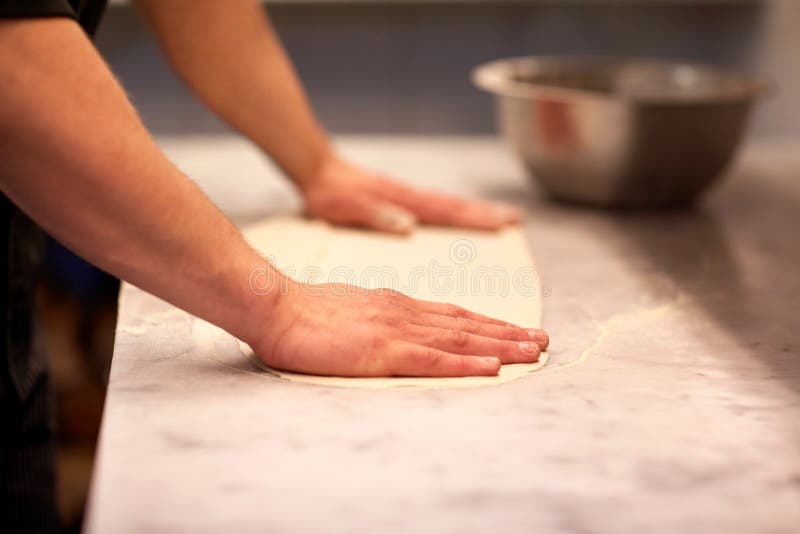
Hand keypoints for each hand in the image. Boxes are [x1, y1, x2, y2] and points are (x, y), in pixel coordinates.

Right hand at [250, 280, 548, 376]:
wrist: (278, 306)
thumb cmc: (306, 313)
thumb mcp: (353, 310)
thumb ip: (379, 318)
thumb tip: (395, 327)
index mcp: (397, 305)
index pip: (453, 316)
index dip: (488, 325)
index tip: (516, 331)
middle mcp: (406, 313)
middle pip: (467, 326)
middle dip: (508, 334)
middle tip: (541, 341)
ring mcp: (398, 330)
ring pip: (461, 341)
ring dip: (501, 346)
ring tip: (533, 351)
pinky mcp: (384, 350)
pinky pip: (434, 360)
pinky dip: (467, 365)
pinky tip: (492, 369)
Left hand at [300, 155, 521, 233]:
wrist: (316, 168)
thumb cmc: (330, 192)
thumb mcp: (348, 207)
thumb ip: (376, 215)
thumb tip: (408, 225)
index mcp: (403, 201)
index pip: (447, 211)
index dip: (476, 218)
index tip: (503, 222)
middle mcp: (410, 198)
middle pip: (455, 206)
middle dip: (486, 213)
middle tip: (516, 219)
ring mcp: (407, 197)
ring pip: (448, 205)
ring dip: (474, 211)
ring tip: (500, 217)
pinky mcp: (399, 199)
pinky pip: (435, 207)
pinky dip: (454, 211)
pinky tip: (459, 218)